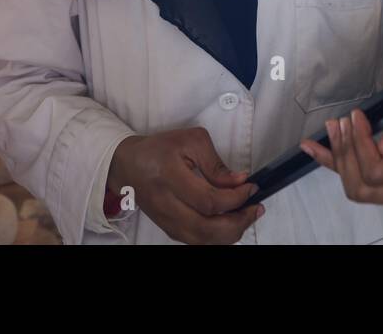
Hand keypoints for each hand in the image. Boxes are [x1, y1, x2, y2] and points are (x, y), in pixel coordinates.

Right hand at [105, 127, 262, 243]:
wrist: (128, 165)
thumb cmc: (159, 149)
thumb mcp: (190, 141)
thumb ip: (215, 163)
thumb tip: (239, 181)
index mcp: (170, 176)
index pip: (208, 200)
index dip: (235, 198)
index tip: (250, 187)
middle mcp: (166, 204)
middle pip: (206, 229)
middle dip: (238, 222)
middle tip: (255, 209)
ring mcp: (166, 221)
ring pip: (202, 241)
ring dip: (230, 233)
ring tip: (246, 216)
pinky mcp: (168, 229)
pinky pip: (196, 242)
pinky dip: (217, 237)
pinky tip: (229, 224)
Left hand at [298, 94, 382, 207]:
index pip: (378, 171)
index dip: (359, 145)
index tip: (357, 116)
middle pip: (363, 187)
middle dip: (345, 153)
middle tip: (342, 121)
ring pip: (357, 189)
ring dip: (339, 159)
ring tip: (334, 127)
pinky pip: (357, 184)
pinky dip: (331, 166)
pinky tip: (310, 148)